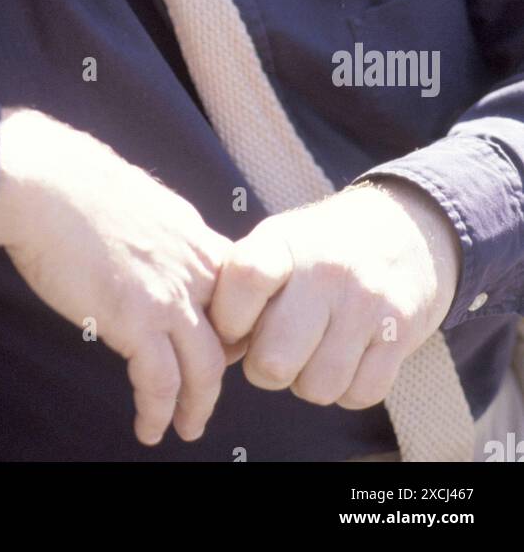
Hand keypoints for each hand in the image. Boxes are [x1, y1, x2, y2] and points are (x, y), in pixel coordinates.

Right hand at [0, 108, 235, 444]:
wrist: (42, 183)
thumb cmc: (68, 179)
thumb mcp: (134, 194)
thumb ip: (150, 224)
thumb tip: (138, 237)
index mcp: (191, 232)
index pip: (237, 287)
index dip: (233, 321)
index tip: (218, 342)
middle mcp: (192, 264)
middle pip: (233, 331)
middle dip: (223, 370)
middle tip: (208, 393)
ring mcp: (170, 293)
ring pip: (208, 367)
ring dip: (199, 405)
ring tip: (187, 427)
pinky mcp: (137, 321)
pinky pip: (161, 383)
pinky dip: (158, 412)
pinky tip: (147, 427)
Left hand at [209, 179, 462, 409]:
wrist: (406, 228)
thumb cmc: (321, 248)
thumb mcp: (277, 242)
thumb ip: (240, 286)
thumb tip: (216, 349)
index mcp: (283, 242)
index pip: (244, 280)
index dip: (227, 319)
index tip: (235, 324)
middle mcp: (326, 270)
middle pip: (273, 361)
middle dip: (267, 368)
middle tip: (277, 347)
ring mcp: (367, 302)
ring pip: (317, 387)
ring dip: (310, 381)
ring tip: (315, 349)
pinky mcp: (400, 332)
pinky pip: (359, 394)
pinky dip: (349, 388)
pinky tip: (348, 357)